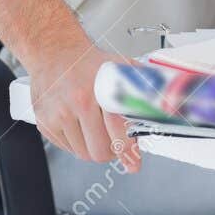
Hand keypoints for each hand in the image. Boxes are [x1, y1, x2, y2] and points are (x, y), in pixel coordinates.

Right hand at [31, 41, 140, 171]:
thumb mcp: (122, 68)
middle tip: (115, 143)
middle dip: (111, 152)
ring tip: (95, 128)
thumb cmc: (89, 62)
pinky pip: (66, 148)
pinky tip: (79, 124)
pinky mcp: (44, 123)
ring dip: (93, 147)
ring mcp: (58, 114)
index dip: (128, 150)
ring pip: (83, 153)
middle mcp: (77, 102)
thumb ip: (145, 89)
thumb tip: (170, 107)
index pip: (118, 130)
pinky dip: (76, 143)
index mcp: (99, 89)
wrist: (54, 51)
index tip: (133, 163)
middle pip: (99, 151)